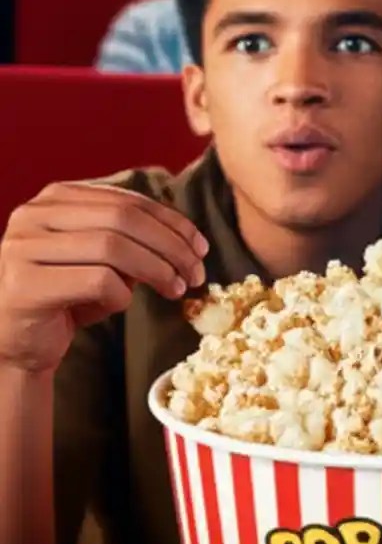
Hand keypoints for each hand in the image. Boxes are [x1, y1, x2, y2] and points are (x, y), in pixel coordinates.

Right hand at [0, 182, 207, 371]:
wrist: (14, 344)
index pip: (128, 201)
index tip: (202, 248)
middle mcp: (33, 214)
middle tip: (197, 273)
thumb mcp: (103, 261)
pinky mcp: (24, 284)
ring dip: (157, 270)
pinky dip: (121, 295)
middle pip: (125, 219)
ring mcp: (23, 247)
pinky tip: (120, 305)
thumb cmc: (66, 299)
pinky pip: (96, 281)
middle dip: (172, 246)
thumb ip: (134, 242)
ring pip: (113, 247)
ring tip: (177, 289)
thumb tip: (189, 243)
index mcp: (55, 198)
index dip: (173, 223)